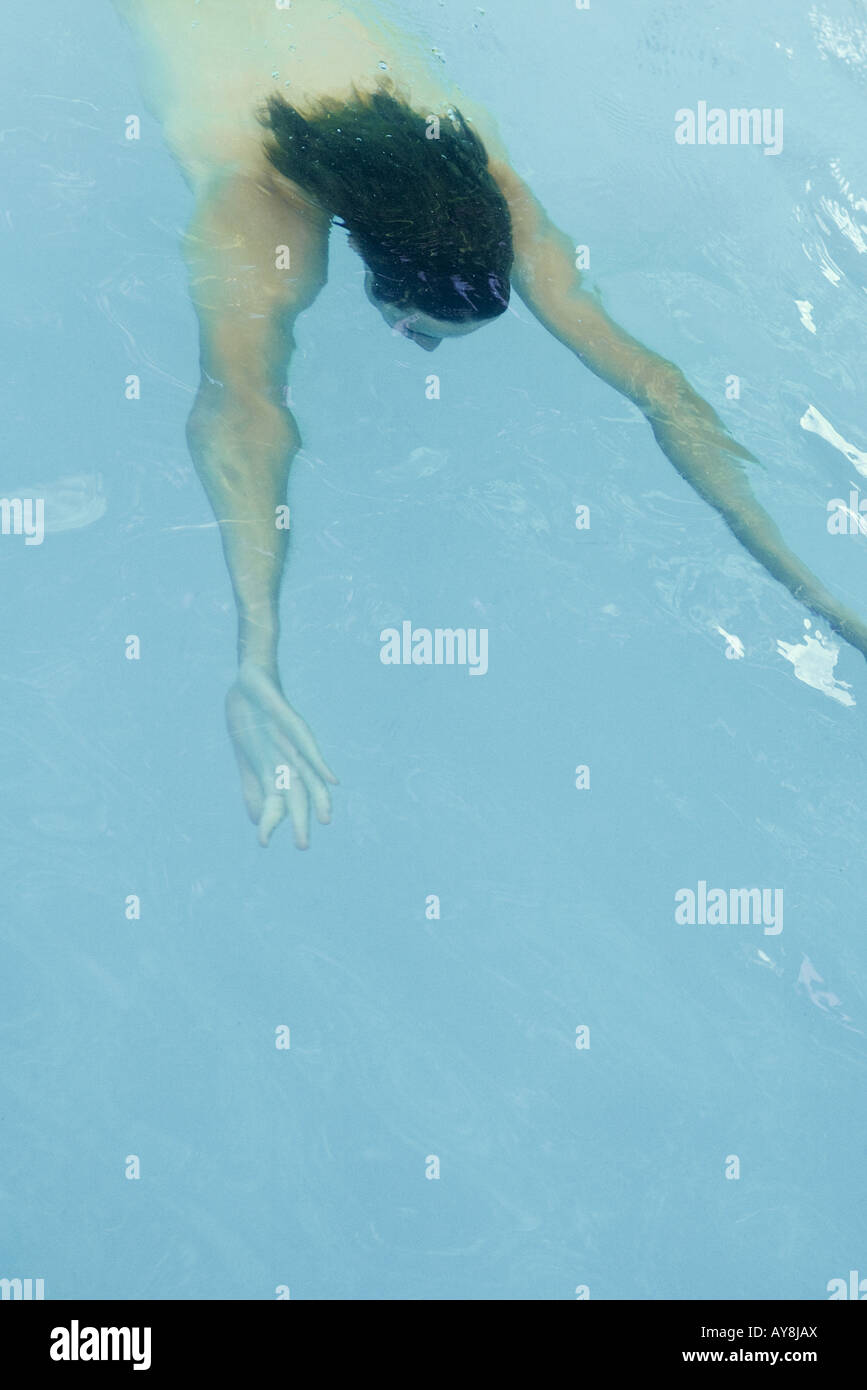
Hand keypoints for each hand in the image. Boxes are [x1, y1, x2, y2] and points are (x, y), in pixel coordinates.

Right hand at [225, 662, 337, 847]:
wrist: (251, 681)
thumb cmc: (251, 721)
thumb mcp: (247, 759)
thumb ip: (253, 789)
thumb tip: (257, 822)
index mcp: (274, 770)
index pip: (277, 801)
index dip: (272, 822)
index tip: (264, 844)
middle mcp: (288, 762)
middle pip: (298, 795)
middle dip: (301, 821)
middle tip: (302, 846)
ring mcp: (292, 745)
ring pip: (309, 777)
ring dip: (319, 800)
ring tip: (325, 821)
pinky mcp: (293, 724)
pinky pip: (310, 747)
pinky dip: (321, 765)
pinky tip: (333, 780)